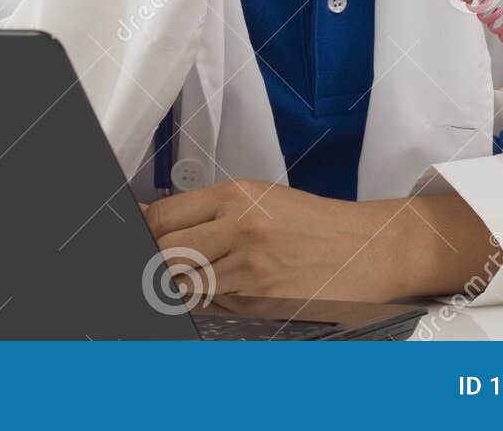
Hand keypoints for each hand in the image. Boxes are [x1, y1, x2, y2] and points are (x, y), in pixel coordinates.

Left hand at [141, 179, 502, 302]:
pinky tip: (217, 292)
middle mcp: (239, 229)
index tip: (132, 235)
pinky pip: (212, 307)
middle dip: (153, 262)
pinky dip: (205, 303)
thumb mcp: (259, 198)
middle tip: (154, 264)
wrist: (370, 250)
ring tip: (191, 276)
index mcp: (235, 196)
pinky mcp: (260, 302)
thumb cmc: (313, 222)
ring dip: (177, 285)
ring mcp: (249, 269)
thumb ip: (206, 210)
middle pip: (165, 254)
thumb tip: (150, 219)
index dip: (139, 231)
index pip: (162, 218)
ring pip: (183, 285)